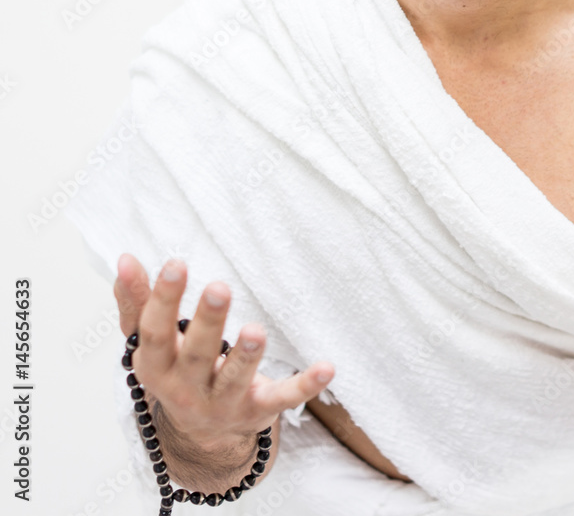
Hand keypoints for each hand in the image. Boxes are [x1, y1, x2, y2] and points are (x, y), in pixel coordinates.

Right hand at [113, 252, 334, 451]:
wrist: (201, 435)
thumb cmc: (176, 368)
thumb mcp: (153, 341)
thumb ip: (137, 302)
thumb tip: (124, 259)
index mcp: (157, 366)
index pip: (156, 332)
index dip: (163, 299)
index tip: (177, 263)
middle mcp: (187, 390)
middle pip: (198, 355)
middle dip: (209, 323)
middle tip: (220, 287)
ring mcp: (224, 403)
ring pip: (236, 379)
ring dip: (247, 356)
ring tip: (256, 330)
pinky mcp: (259, 410)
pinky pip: (283, 399)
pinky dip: (305, 385)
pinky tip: (327, 368)